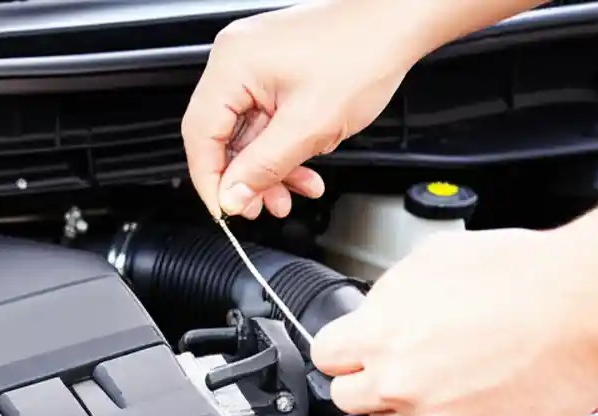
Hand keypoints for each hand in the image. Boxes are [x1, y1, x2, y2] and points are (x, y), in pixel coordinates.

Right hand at [181, 0, 417, 218]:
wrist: (397, 24)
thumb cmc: (363, 53)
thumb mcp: (310, 126)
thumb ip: (264, 167)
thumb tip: (231, 197)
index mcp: (233, 64)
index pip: (200, 134)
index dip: (210, 179)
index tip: (225, 209)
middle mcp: (236, 59)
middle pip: (222, 134)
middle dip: (245, 177)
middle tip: (260, 207)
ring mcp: (256, 63)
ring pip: (247, 132)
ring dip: (269, 168)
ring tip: (290, 194)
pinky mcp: (275, 70)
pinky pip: (266, 118)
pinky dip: (282, 147)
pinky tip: (302, 169)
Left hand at [310, 229, 597, 415]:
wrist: (582, 305)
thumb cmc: (521, 275)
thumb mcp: (432, 260)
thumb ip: (391, 295)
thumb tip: (380, 312)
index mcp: (380, 333)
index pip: (325, 357)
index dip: (342, 351)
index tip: (354, 351)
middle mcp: (400, 383)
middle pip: (349, 400)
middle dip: (368, 382)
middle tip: (400, 366)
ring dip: (409, 410)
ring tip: (447, 382)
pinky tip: (461, 413)